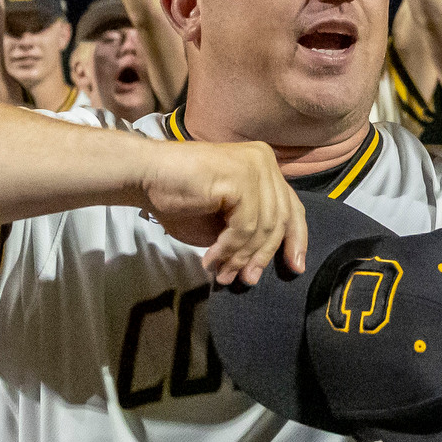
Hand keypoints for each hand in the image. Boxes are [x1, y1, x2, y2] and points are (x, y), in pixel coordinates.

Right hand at [143, 141, 310, 285]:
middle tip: (248, 280)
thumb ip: (248, 231)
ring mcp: (254, 167)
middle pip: (281, 220)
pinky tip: (210, 259)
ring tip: (223, 274)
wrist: (145, 176)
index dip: (296, 240)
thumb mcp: (223, 219)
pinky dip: (229, 248)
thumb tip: (262, 265)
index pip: (292, 208)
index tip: (294, 268)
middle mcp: (264, 161)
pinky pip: (244, 227)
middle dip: (263, 256)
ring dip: (241, 257)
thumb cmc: (179, 197)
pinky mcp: (240, 178)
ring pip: (262, 227)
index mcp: (264, 166)